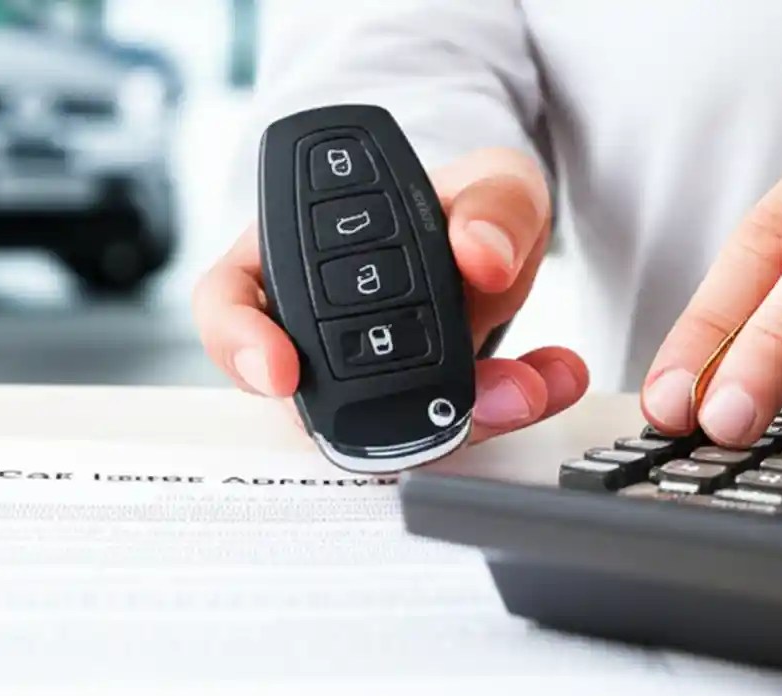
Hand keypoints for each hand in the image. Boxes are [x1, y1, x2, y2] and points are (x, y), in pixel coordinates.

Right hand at [194, 147, 588, 442]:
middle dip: (387, 409)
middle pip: (312, 397)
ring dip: (468, 418)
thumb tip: (479, 253)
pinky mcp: (425, 412)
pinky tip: (553, 381)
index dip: (241, 345)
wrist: (505, 243)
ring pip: (388, 431)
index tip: (281, 371)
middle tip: (467, 388)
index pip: (228, 305)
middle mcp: (316, 331)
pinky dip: (510, 411)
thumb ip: (492, 201)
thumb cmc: (460, 206)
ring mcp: (367, 380)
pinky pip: (454, 430)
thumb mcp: (489, 177)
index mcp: (291, 254)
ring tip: (531, 384)